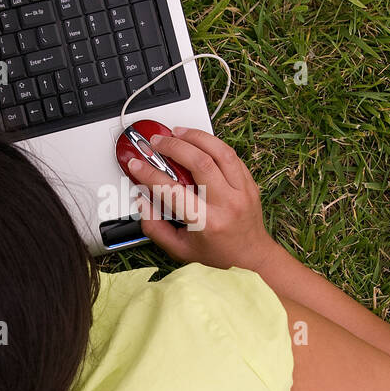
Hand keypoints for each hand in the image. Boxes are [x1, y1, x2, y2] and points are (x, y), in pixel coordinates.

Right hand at [128, 126, 277, 271]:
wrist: (252, 258)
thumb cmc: (219, 255)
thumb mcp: (179, 249)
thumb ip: (155, 227)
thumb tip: (143, 201)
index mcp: (207, 222)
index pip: (173, 191)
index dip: (150, 174)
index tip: (137, 164)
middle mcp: (227, 204)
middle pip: (200, 162)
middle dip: (174, 146)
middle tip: (157, 142)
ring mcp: (242, 191)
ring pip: (220, 151)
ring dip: (196, 136)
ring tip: (178, 132)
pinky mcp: (249, 183)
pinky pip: (231, 155)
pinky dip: (213, 144)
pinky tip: (199, 142)